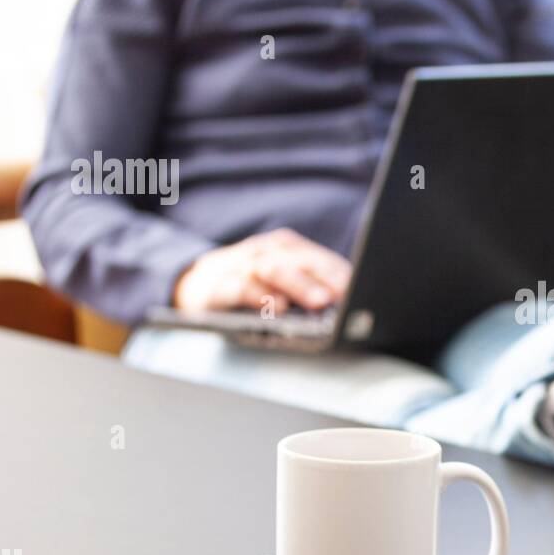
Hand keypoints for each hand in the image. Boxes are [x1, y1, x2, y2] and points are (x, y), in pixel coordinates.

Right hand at [172, 228, 351, 314]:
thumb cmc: (251, 285)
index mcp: (287, 248)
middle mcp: (266, 252)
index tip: (359, 289)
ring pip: (274, 270)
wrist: (194, 283)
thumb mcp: (282, 280)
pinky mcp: (219, 285)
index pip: (319, 258)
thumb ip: (310, 287)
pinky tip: (276, 306)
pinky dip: (260, 295)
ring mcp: (242, 266)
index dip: (339, 273)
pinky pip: (241, 287)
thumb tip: (348, 305)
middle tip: (343, 295)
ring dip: (299, 286)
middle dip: (324, 278)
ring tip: (319, 302)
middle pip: (300, 261)